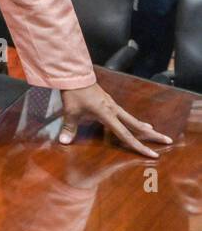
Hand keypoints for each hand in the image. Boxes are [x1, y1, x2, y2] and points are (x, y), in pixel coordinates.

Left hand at [58, 83, 172, 157]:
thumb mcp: (70, 112)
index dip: (139, 147)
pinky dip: (131, 119)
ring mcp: (112, 104)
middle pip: (137, 125)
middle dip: (152, 134)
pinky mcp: (108, 101)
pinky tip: (132, 121)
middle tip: (167, 140)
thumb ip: (69, 128)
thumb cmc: (74, 94)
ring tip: (152, 132)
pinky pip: (124, 113)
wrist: (75, 75)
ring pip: (132, 118)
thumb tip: (64, 142)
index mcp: (108, 115)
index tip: (153, 155)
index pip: (126, 135)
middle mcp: (114, 110)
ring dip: (142, 126)